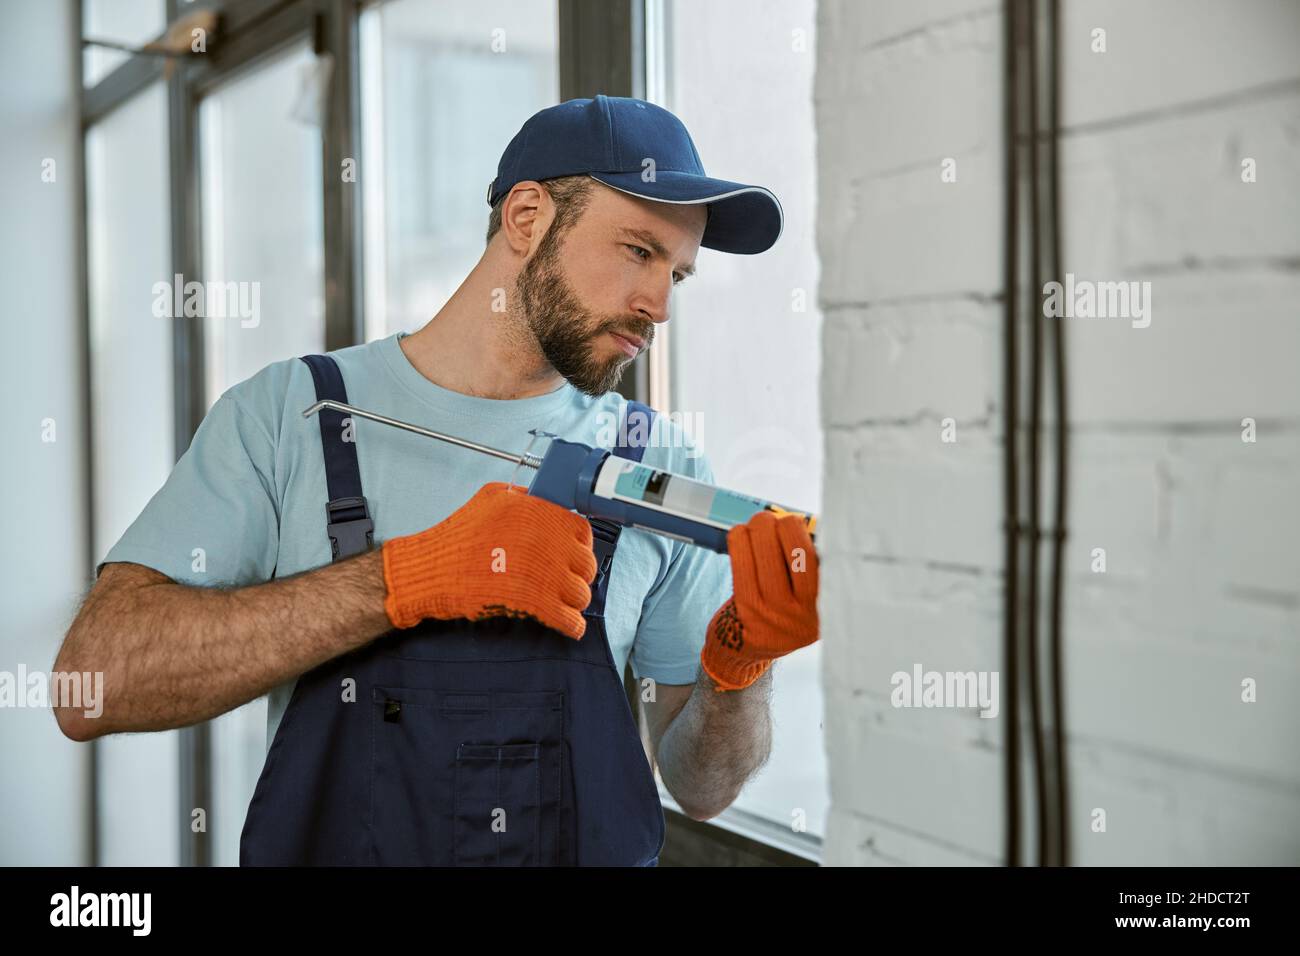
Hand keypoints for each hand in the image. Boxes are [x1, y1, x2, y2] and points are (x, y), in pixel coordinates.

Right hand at [381, 482, 597, 638]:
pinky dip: (572, 625)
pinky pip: (568, 618)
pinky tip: (569, 626)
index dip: (580, 546)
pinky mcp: (533, 602)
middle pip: (585, 564)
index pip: (581, 531)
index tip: (574, 555)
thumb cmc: (455, 537)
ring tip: (563, 603)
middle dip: (579, 576)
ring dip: (574, 601)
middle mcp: (544, 539)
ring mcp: (542, 572)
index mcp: (536, 513)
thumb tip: (545, 500)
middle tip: (567, 582)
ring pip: (580, 593)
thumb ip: (522, 496)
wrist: (432, 570)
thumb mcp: (490, 498)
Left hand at [700, 511, 819, 690]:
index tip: (808, 521)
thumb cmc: (780, 607)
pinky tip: (740, 534)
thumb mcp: (808, 597)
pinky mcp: (748, 612)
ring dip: (760, 528)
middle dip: (784, 524)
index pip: (835, 563)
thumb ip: (814, 565)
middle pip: (800, 552)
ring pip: (768, 553)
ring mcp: (778, 616)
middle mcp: (808, 614)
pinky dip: (740, 540)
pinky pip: (742, 564)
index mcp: (831, 605)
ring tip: (759, 523)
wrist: (747, 648)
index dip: (823, 534)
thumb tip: (808, 520)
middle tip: (776, 520)